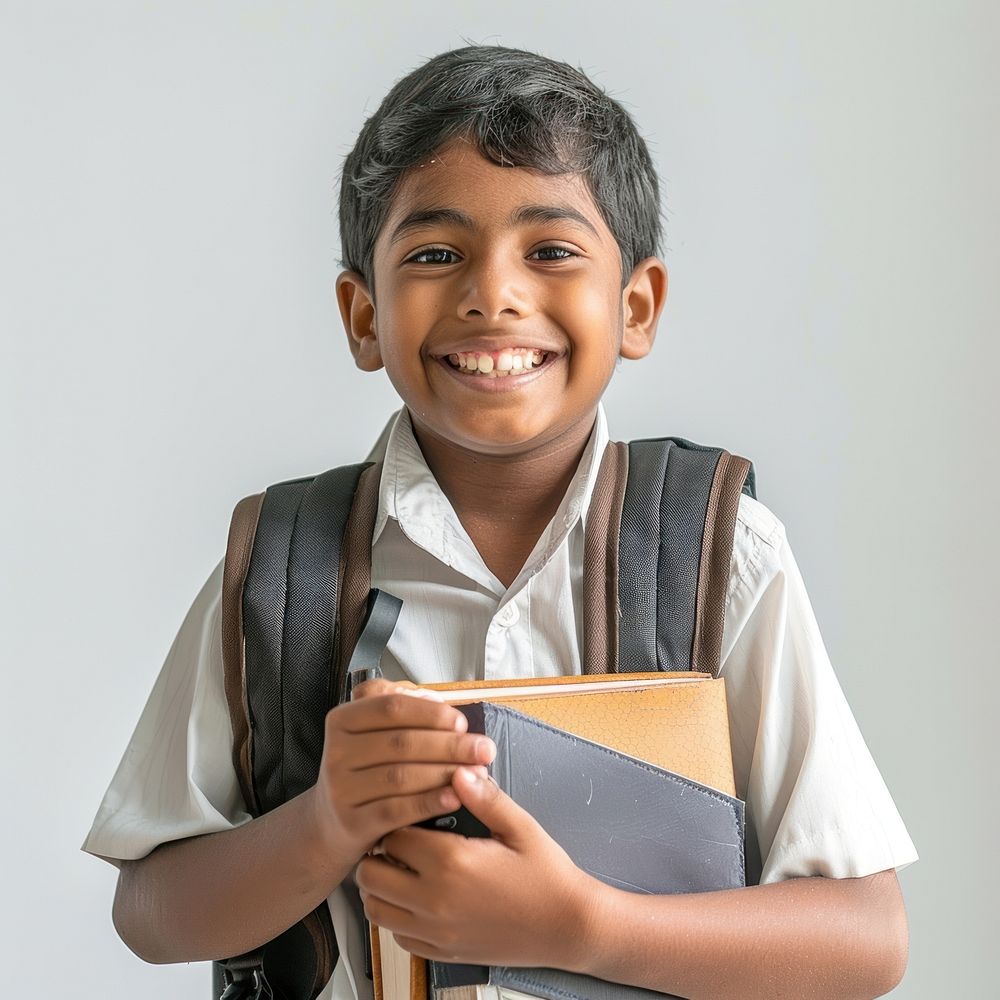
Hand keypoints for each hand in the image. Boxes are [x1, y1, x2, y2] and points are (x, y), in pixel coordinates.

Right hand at [307, 680, 495, 869]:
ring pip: (401, 776)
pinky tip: (455, 798)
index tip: (462, 722)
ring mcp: (340, 788)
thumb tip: (446, 711)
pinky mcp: (351, 822)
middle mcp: (336, 751)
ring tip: (477, 774)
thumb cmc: (367, 770)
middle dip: (450, 745)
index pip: (392, 707)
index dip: (431, 713)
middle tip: (484, 750)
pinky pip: (396, 810)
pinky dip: (430, 802)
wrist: (330, 823)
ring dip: (445, 773)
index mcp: (343, 719)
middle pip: (402, 742)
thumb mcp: (374, 734)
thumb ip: (406, 714)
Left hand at [355, 766, 600, 968]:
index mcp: (451, 862)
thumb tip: (457, 771)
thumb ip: (484, 798)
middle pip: (370, 873)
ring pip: (375, 909)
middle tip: (397, 840)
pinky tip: (413, 899)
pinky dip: (395, 917)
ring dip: (380, 887)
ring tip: (401, 869)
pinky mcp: (441, 952)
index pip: (392, 834)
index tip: (408, 813)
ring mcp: (435, 931)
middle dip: (378, 853)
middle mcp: (435, 900)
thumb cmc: (546, 875)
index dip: (395, 819)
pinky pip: (395, 937)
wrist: (567, 926)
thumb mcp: (520, 826)